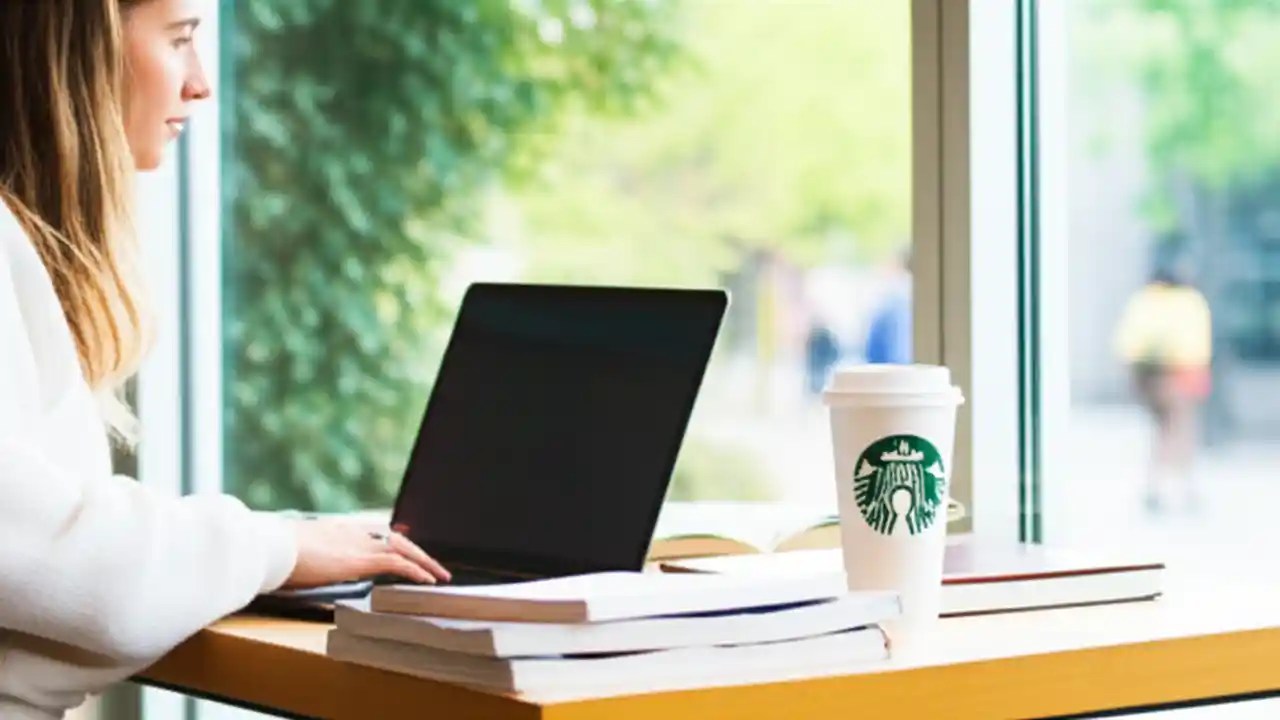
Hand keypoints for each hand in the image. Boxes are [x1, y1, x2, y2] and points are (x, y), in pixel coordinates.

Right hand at [282, 518, 450, 587]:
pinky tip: (427, 581)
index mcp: (336, 530)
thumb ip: (304, 557)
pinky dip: (415, 570)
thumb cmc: (273, 554)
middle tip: (432, 565)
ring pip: (401, 549)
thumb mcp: (292, 554)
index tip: (403, 550)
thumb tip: (294, 567)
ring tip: (439, 575)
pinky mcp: (359, 560)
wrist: (269, 547)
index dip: (391, 543)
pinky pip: (396, 564)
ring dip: (423, 561)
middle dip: (415, 551)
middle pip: (393, 538)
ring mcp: (356, 544)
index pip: (372, 534)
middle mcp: (351, 533)